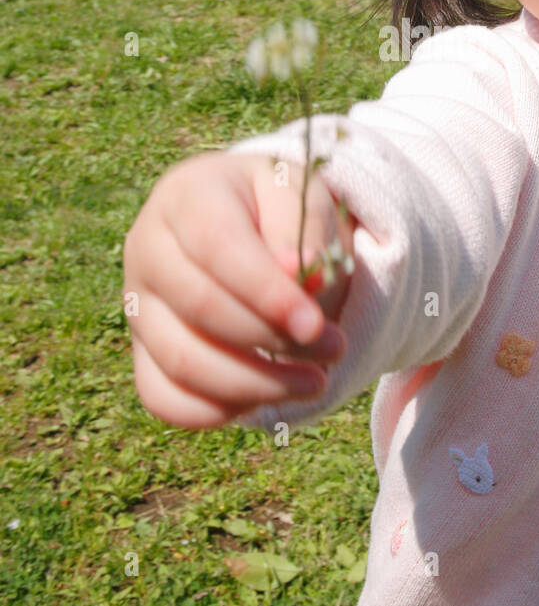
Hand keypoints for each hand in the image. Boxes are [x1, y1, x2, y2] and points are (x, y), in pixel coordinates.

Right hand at [123, 150, 356, 428]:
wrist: (245, 221)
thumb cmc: (275, 208)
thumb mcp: (301, 195)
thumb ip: (304, 228)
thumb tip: (299, 274)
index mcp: (185, 197)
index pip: (216, 246)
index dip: (265, 292)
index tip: (314, 324)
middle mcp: (147, 249)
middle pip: (199, 308)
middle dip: (273, 340)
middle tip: (332, 349)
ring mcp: (138, 305)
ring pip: (182, 361)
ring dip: (255, 384)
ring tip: (314, 381)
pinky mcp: (142, 351)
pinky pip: (163, 398)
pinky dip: (217, 410)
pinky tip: (265, 396)